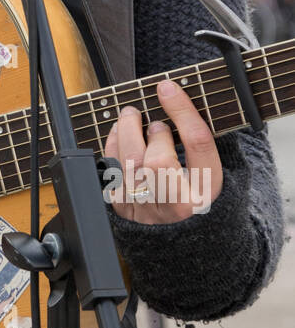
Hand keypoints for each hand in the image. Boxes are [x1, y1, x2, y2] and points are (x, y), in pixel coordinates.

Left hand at [103, 79, 223, 222]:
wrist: (184, 240)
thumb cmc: (199, 194)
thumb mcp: (216, 171)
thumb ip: (203, 140)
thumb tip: (181, 102)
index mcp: (209, 190)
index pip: (197, 143)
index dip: (181, 109)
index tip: (167, 87)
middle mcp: (178, 203)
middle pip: (158, 161)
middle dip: (152, 131)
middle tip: (152, 121)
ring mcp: (148, 208)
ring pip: (129, 165)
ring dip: (125, 131)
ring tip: (130, 116)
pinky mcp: (125, 209)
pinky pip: (111, 171)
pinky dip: (112, 146)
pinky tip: (118, 134)